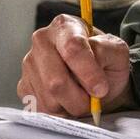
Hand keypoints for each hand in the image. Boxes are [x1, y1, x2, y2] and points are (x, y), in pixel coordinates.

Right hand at [17, 14, 134, 115]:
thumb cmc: (105, 62)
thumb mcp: (116, 51)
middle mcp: (42, 41)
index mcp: (65, 25)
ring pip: (48, 99)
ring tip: (81, 97)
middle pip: (56, 81)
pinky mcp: (23, 86)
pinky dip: (60, 112)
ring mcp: (29, 64)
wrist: (95, 78)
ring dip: (71, 106)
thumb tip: (94, 76)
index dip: (88, 73)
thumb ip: (106, 53)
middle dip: (79, 98)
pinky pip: (41, 109)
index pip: (72, 48)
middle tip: (93, 100)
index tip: (100, 89)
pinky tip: (68, 101)